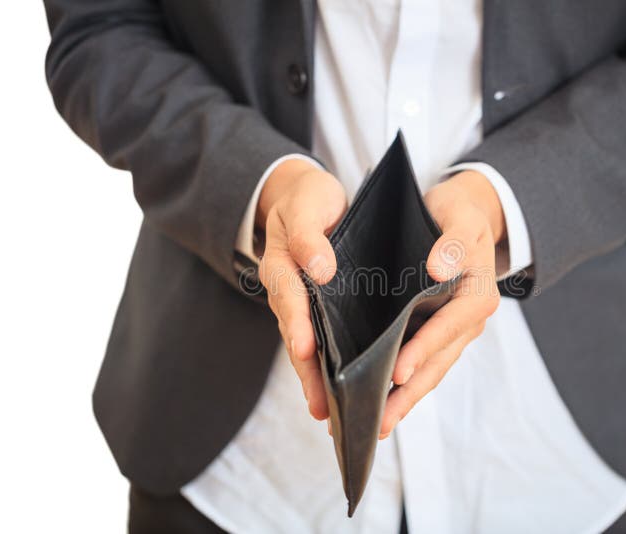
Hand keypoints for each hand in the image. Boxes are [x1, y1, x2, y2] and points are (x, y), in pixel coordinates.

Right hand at [257, 158, 346, 420]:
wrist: (307, 199)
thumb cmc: (308, 200)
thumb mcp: (308, 205)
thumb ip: (310, 234)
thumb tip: (320, 268)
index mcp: (282, 266)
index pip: (290, 299)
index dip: (299, 325)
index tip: (308, 351)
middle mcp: (288, 290)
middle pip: (296, 335)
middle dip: (308, 372)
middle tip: (321, 406)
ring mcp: (301, 303)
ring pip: (307, 345)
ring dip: (316, 378)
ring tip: (329, 412)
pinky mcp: (318, 308)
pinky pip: (321, 340)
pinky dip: (328, 366)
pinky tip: (343, 389)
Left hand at [380, 170, 503, 438]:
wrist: (462, 213)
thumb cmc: (458, 213)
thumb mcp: (459, 216)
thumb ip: (453, 242)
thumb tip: (439, 269)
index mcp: (476, 296)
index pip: (446, 329)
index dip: (422, 351)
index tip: (397, 372)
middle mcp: (467, 320)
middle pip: (437, 363)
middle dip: (408, 394)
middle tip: (378, 422)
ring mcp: (454, 330)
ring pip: (429, 371)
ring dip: (404, 398)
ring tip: (375, 425)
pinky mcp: (438, 332)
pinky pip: (422, 363)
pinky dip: (403, 384)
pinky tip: (380, 401)